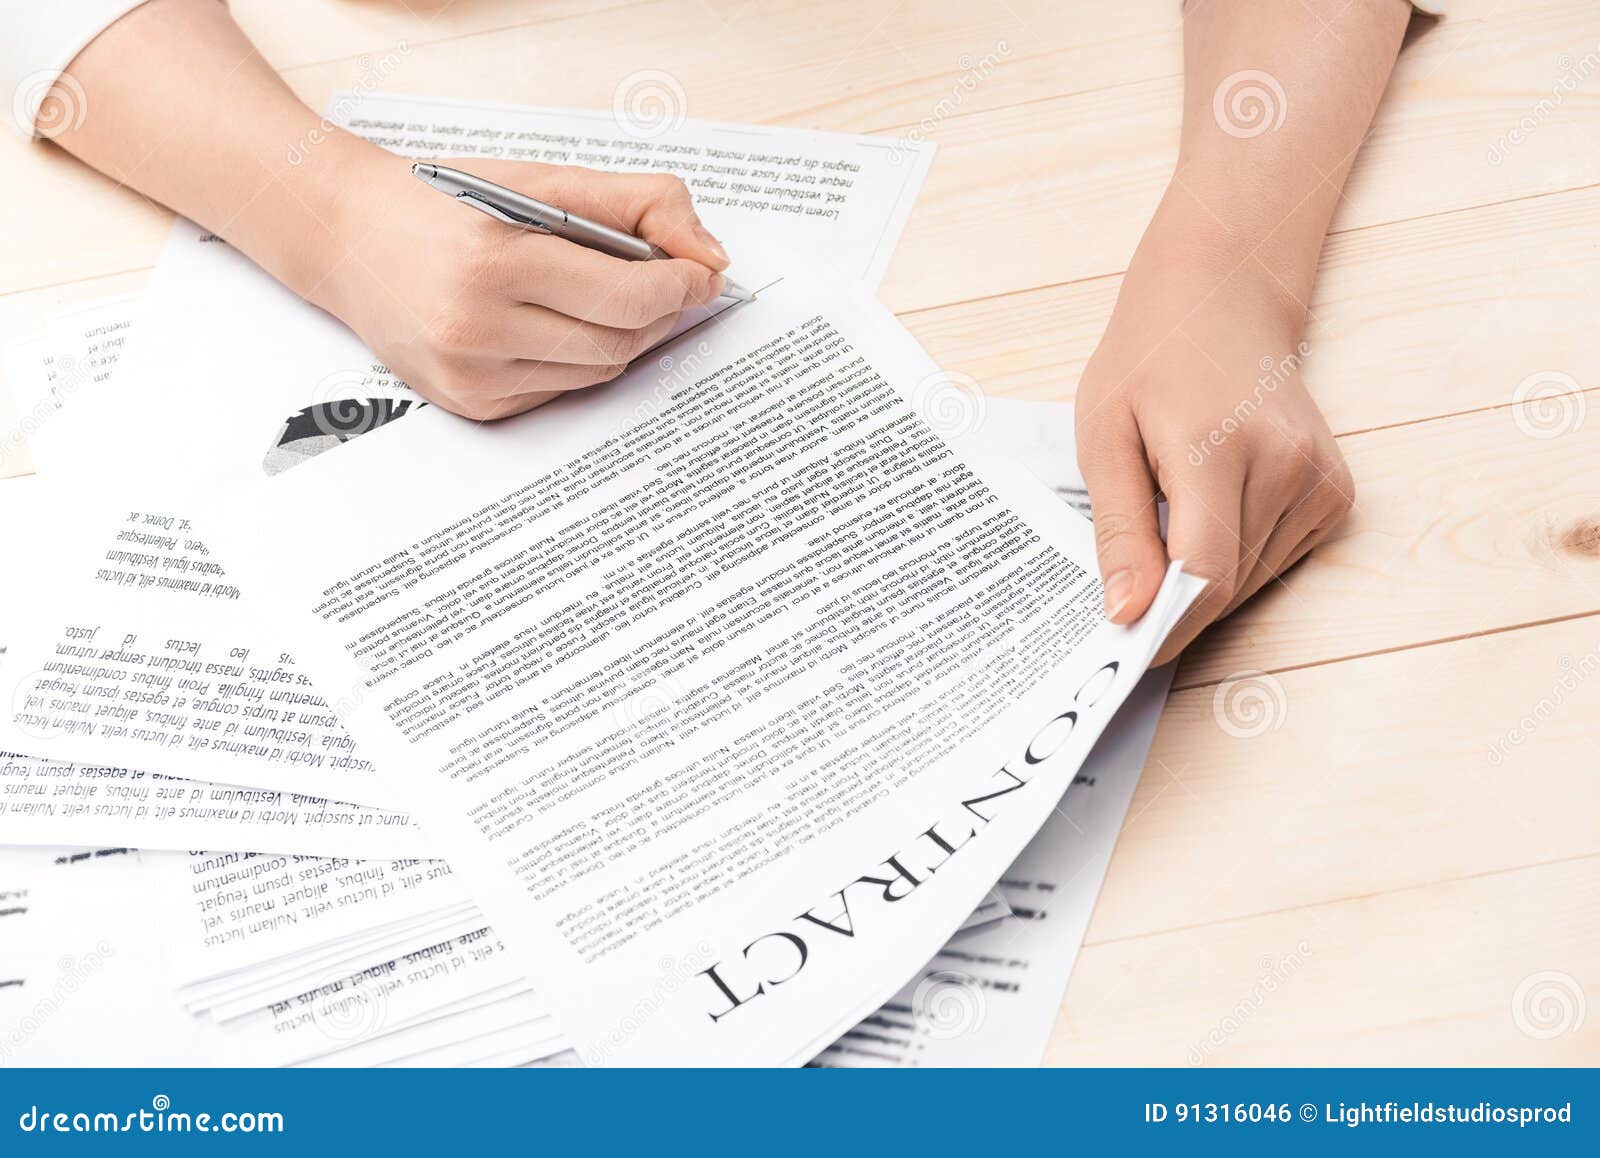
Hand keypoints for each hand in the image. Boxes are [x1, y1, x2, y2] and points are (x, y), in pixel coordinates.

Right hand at [308, 148, 729, 420]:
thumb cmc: (445, 202)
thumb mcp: (542, 182)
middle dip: (657, 315)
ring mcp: (469, 376)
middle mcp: (475, 328)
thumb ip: (639, 204)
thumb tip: (711, 256)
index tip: (700, 274)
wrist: (346, 237)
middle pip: (617, 344)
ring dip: (623, 339)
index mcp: (492, 261)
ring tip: (616, 299)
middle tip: (671, 284)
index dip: (677, 288)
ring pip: (594, 374)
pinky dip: (580, 361)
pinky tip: (564, 325)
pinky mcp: (469, 404)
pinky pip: (559, 392)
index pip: (623, 296)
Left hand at [1074, 216, 1354, 665]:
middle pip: (1226, 586)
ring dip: (1206, 577)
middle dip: (1175, 603)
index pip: (1203, 572)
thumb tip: (1127, 611)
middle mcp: (1285, 465)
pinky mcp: (1336, 492)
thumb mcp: (1104, 436)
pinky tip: (1213, 507)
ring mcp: (1320, 479)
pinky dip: (1237, 556)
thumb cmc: (1151, 359)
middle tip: (1128, 588)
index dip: (1164, 622)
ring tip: (1172, 514)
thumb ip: (1119, 529)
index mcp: (1218, 447)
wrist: (1222, 298)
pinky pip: (1277, 559)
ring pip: (1252, 580)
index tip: (1126, 643)